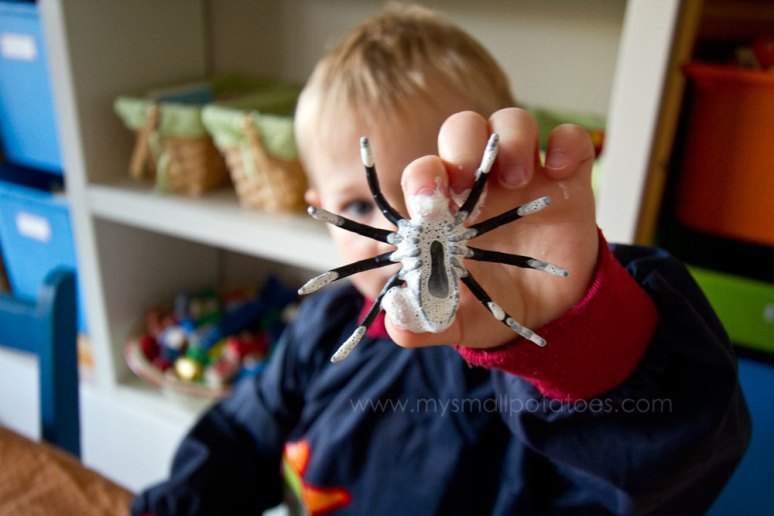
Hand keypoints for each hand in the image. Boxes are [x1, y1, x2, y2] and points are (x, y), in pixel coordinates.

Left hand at [385, 108, 598, 348]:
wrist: (550, 317)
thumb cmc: (492, 306)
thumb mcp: (455, 322)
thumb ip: (421, 323)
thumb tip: (394, 316)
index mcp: (447, 210)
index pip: (424, 171)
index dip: (421, 175)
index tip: (428, 200)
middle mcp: (482, 184)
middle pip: (463, 130)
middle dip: (462, 144)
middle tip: (468, 178)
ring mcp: (525, 175)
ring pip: (512, 122)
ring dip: (512, 139)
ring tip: (517, 178)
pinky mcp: (568, 178)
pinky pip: (568, 138)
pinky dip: (566, 144)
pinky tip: (562, 173)